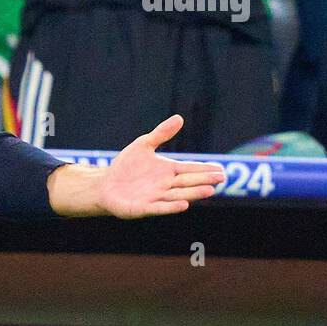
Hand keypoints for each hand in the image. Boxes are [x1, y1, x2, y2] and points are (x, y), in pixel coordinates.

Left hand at [97, 114, 225, 217]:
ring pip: (178, 195)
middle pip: (188, 182)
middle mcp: (166, 185)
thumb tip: (179, 118)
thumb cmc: (126, 166)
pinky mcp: (144, 208)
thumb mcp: (143, 145)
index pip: (190, 168)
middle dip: (204, 180)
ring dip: (194, 193)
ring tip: (210, 190)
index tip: (220, 168)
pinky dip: (171, 207)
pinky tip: (184, 205)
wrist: (105, 185)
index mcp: (168, 170)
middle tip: (221, 178)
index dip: (204, 168)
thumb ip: (160, 134)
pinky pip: (160, 207)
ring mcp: (156, 197)